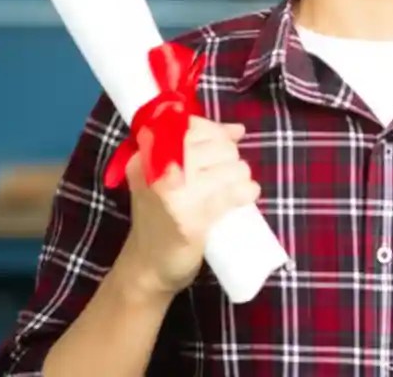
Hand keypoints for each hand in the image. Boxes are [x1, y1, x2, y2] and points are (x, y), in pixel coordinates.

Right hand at [117, 117, 259, 297]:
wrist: (146, 266)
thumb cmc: (160, 217)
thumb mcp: (167, 176)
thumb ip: (197, 148)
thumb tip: (237, 130)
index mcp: (148, 154)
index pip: (193, 126)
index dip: (216, 133)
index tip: (222, 146)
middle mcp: (159, 169)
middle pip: (218, 146)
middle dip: (230, 158)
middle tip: (225, 176)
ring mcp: (175, 194)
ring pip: (232, 167)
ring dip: (241, 177)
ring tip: (233, 188)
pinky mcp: (193, 218)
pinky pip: (234, 193)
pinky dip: (246, 192)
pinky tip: (245, 196)